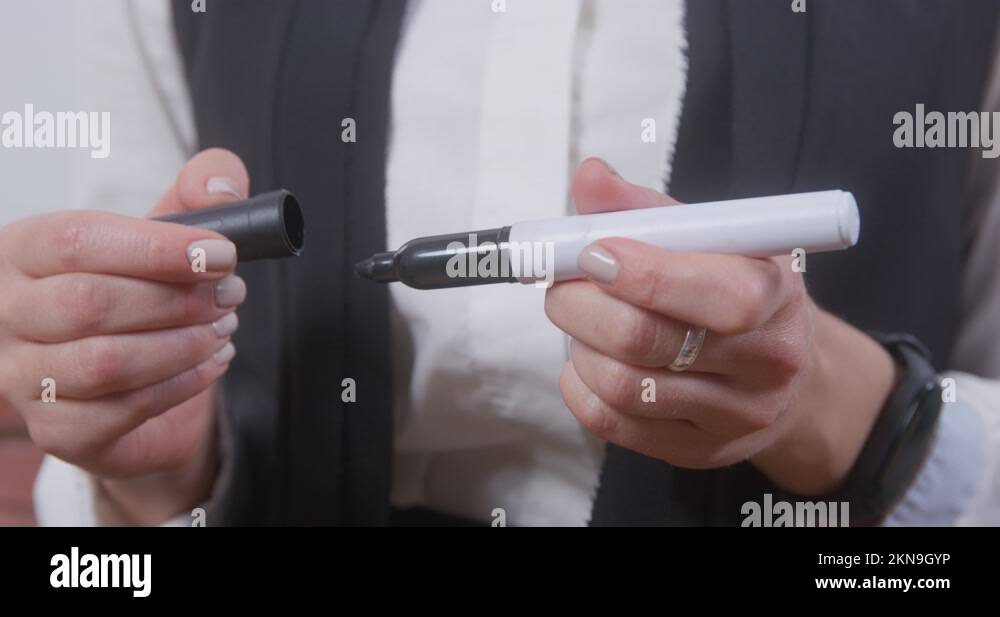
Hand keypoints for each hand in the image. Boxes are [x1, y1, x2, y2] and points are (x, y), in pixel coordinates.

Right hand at [0, 148, 250, 523]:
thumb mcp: (168, 237)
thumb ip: (199, 199)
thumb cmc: (140, 293)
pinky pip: (123, 410)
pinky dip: (182, 384)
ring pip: (105, 363)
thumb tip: (219, 183)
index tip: (222, 253)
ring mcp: (25, 377)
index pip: (76, 241)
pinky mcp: (58, 429)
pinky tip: (213, 361)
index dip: (156, 247)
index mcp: (23, 251)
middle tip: (230, 294)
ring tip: (223, 327)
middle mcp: (9, 313)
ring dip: (182, 344)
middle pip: (88, 304)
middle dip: (176, 300)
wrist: (134, 376)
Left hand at [546, 159, 898, 494]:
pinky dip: (579, 385)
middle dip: (581, 306)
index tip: (592, 252)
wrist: (790, 375)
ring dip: (579, 346)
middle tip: (562, 286)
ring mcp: (733, 416)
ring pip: (622, 386)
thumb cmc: (739, 293)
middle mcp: (765, 363)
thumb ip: (647, 208)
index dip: (643, 274)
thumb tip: (590, 177)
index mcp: (775, 296)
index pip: (719, 295)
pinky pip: (610, 422)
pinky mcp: (697, 450)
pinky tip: (587, 361)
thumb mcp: (714, 239)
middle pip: (647, 341)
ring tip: (580, 322)